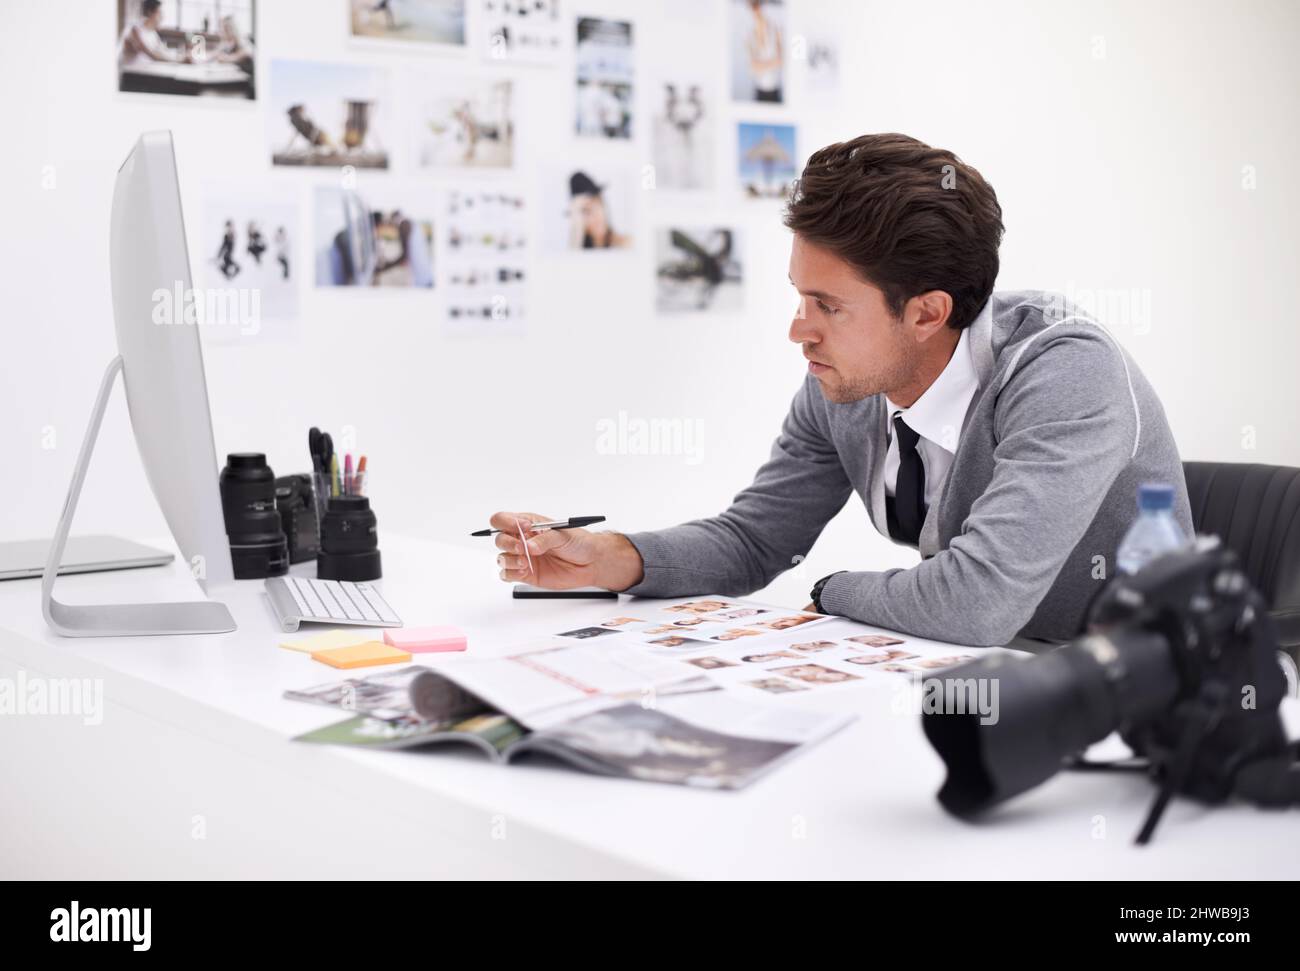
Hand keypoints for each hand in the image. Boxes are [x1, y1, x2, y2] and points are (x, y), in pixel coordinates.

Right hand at [489, 511, 643, 591]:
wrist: (590, 562)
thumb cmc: (578, 542)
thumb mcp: (563, 534)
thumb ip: (544, 539)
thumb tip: (529, 546)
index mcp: (528, 524)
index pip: (503, 519)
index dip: (507, 522)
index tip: (522, 528)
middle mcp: (522, 540)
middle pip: (499, 538)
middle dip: (508, 543)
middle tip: (523, 549)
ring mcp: (523, 557)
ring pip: (501, 557)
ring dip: (510, 560)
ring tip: (526, 562)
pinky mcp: (526, 574)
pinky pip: (507, 574)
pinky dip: (511, 574)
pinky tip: (524, 571)